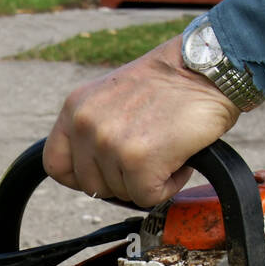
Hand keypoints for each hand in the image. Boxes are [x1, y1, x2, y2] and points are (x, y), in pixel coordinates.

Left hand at [43, 35, 240, 208]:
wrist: (209, 67)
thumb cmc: (169, 83)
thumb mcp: (111, 97)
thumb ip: (93, 128)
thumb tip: (90, 170)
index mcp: (75, 108)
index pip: (55, 164)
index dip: (80, 177)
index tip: (103, 173)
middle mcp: (86, 124)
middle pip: (90, 186)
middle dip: (121, 179)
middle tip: (149, 154)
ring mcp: (110, 143)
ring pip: (121, 193)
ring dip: (149, 180)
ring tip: (166, 148)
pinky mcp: (139, 161)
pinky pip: (148, 197)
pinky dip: (169, 185)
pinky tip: (179, 158)